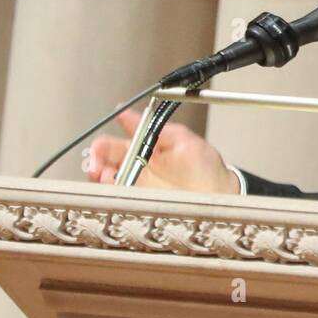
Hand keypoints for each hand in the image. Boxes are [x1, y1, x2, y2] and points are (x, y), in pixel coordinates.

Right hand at [86, 108, 240, 193]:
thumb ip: (157, 127)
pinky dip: (113, 197)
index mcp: (145, 150)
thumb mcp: (184, 141)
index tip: (99, 148)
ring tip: (105, 177)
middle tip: (97, 165)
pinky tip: (116, 191)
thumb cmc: (206, 168)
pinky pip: (120, 202)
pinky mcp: (143, 205)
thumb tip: (126, 111)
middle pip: (105, 165)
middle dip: (96, 163)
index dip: (102, 146)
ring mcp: (139, 189)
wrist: (222, 196)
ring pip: (108, 184)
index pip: (113, 145)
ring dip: (102, 179)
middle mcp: (138, 170)